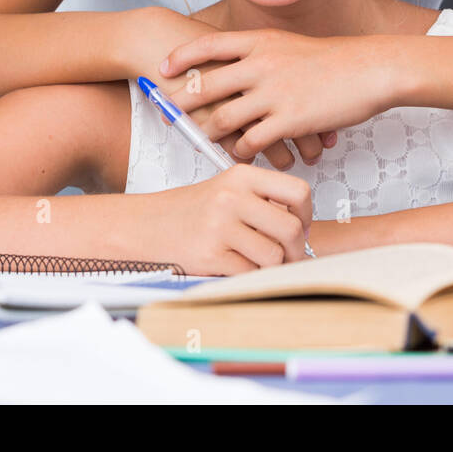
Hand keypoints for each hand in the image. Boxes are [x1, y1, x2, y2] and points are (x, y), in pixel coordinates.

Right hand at [150, 165, 313, 275]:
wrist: (145, 226)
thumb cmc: (191, 212)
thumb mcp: (228, 191)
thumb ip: (264, 201)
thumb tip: (305, 228)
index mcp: (242, 176)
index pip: (298, 191)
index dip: (307, 214)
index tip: (302, 226)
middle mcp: (232, 197)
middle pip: (291, 228)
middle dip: (296, 249)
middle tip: (290, 256)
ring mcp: (220, 226)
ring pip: (274, 255)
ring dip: (273, 266)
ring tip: (261, 262)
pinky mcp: (209, 255)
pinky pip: (250, 272)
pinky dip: (250, 275)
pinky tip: (237, 267)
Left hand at [160, 29, 392, 160]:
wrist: (369, 70)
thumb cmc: (334, 60)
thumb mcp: (290, 44)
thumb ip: (262, 53)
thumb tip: (237, 66)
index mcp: (260, 42)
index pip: (208, 45)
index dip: (181, 57)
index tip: (164, 69)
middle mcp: (261, 64)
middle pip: (206, 85)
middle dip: (182, 104)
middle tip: (168, 118)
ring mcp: (274, 92)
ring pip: (223, 118)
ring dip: (209, 134)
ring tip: (205, 142)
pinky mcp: (289, 119)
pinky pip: (252, 141)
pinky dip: (242, 151)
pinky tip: (242, 155)